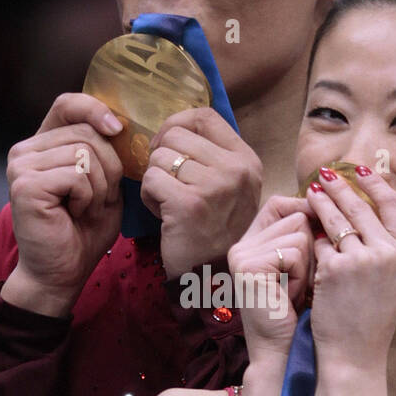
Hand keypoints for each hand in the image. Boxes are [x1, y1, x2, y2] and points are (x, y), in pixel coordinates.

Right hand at [2, 93, 124, 313]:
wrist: (62, 272)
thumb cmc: (84, 230)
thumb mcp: (104, 183)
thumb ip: (108, 152)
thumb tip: (123, 123)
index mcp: (43, 144)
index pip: (68, 104)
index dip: (95, 109)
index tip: (119, 129)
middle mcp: (25, 150)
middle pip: (87, 133)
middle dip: (109, 168)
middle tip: (98, 200)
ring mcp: (20, 166)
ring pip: (85, 153)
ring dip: (100, 187)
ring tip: (86, 209)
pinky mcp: (25, 185)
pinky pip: (77, 175)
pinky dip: (88, 198)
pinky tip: (75, 214)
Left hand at [141, 108, 262, 279]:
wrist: (213, 279)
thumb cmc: (215, 232)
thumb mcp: (228, 188)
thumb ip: (210, 156)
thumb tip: (171, 127)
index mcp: (247, 160)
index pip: (203, 115)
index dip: (176, 124)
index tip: (167, 146)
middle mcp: (236, 169)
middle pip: (175, 134)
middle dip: (161, 157)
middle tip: (168, 185)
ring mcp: (215, 185)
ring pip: (159, 157)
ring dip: (154, 179)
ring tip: (168, 203)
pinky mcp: (189, 204)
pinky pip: (151, 178)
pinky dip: (148, 196)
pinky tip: (162, 214)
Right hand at [227, 195, 316, 360]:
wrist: (281, 353)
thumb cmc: (297, 315)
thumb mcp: (301, 268)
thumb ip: (306, 237)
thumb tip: (330, 204)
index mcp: (250, 243)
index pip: (280, 204)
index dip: (306, 211)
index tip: (325, 229)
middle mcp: (241, 245)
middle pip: (295, 216)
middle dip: (311, 249)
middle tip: (302, 283)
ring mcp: (241, 254)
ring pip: (299, 233)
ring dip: (308, 265)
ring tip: (296, 291)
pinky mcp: (248, 265)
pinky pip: (293, 252)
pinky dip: (301, 276)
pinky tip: (290, 297)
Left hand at [305, 167, 395, 370]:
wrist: (355, 353)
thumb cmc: (371, 316)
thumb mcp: (393, 277)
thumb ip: (386, 244)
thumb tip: (366, 205)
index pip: (394, 205)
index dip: (377, 184)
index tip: (361, 170)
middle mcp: (392, 253)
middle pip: (362, 207)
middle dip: (341, 187)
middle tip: (325, 175)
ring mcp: (364, 260)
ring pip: (338, 221)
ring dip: (322, 202)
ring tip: (310, 192)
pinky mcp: (336, 269)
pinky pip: (321, 244)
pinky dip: (313, 239)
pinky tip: (304, 231)